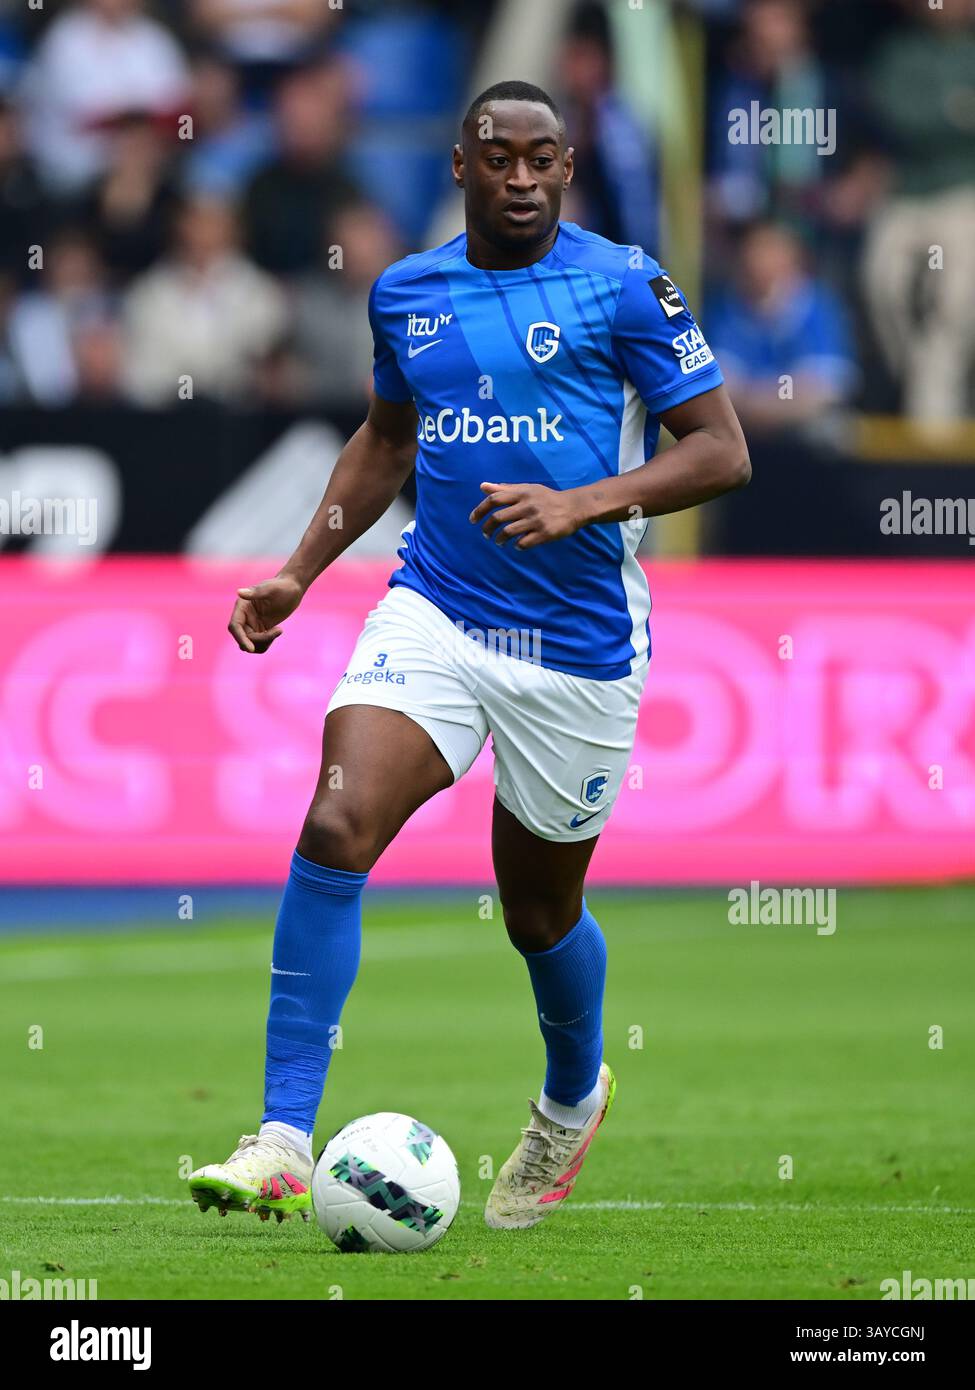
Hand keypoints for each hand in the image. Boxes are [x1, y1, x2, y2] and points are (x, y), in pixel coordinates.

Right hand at [227, 574, 304, 653]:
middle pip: (243, 638)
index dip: (240, 639)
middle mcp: (244, 616)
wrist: (292, 589)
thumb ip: (255, 592)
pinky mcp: (260, 629)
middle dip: (259, 640)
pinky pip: (259, 643)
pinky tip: (278, 630)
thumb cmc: (282, 586)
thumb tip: (239, 592)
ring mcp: (251, 624)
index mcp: (242, 606)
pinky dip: (267, 642)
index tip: (251, 649)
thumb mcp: (271, 589)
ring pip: (250, 643)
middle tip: (278, 631)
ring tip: (278, 631)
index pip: (235, 626)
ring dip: (264, 643)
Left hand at [468, 481, 585, 549]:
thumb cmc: (546, 498)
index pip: (494, 499)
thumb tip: (482, 486)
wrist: (574, 507)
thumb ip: (505, 489)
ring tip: (499, 542)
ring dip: (499, 539)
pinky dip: (517, 545)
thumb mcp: (527, 489)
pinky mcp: (544, 533)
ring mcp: (536, 520)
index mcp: (522, 493)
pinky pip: (524, 543)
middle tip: (486, 534)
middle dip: (487, 528)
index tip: (473, 520)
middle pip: (498, 517)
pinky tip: (517, 545)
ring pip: (508, 532)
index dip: (480, 510)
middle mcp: (527, 505)